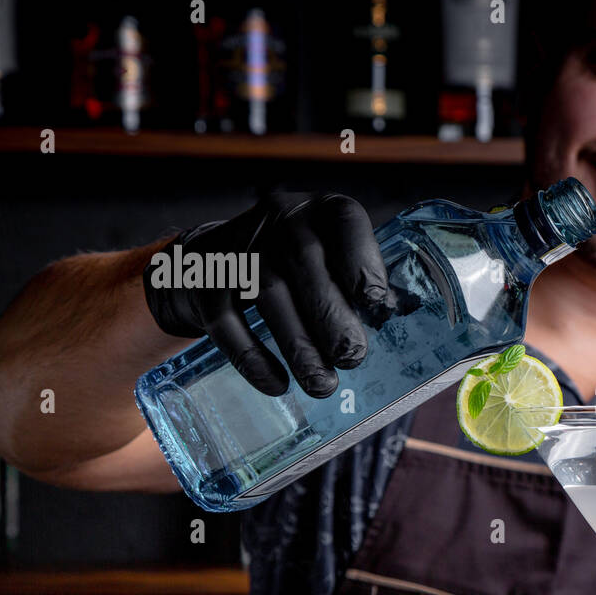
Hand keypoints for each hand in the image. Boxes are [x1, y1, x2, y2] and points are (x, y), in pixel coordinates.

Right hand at [143, 191, 395, 397]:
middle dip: (331, 316)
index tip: (375, 303)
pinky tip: (276, 384)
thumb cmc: (294, 265)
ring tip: (322, 384)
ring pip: (267, 294)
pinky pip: (226, 322)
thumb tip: (390, 320)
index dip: (361, 261)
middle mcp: (278, 218)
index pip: (345, 220)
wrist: (213, 257)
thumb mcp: (328, 255)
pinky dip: (252, 357)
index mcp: (320, 210)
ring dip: (298, 344)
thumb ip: (356, 281)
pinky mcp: (205, 281)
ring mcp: (237, 247)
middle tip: (352, 357)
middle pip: (304, 263)